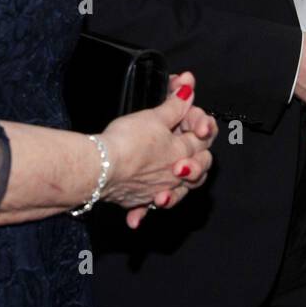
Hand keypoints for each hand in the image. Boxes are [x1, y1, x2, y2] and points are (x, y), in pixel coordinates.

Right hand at [98, 72, 216, 228]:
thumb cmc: (128, 143)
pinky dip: (142, 210)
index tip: (189, 111)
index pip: (204, 138)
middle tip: (187, 141)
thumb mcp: (154, 116)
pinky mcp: (137, 198)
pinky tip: (136, 217)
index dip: (200, 122)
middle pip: (198, 167)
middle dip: (197, 154)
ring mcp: (157, 189)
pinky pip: (145, 207)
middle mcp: (175, 175)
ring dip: (178, 183)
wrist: (101, 168)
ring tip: (172, 173)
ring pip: (178, 190)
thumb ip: (174, 104)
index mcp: (183, 152)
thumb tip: (187, 89)